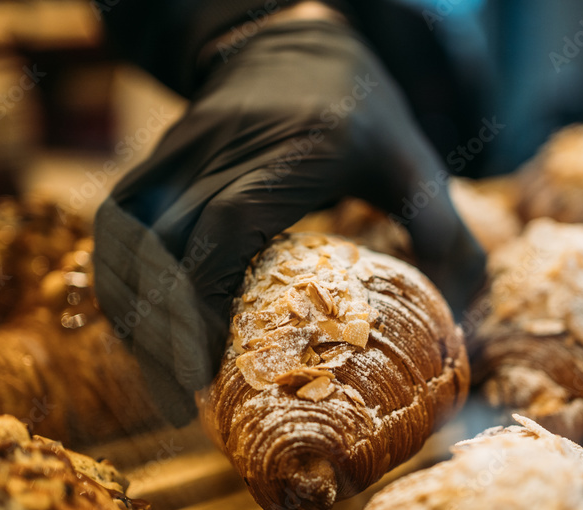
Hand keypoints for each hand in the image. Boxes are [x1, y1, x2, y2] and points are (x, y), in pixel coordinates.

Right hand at [94, 11, 484, 424]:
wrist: (303, 40)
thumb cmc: (367, 115)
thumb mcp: (418, 165)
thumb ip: (449, 236)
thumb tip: (465, 321)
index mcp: (301, 147)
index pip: (229, 222)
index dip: (209, 297)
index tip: (213, 365)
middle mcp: (229, 142)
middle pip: (169, 240)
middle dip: (165, 326)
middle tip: (183, 396)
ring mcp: (186, 144)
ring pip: (130, 233)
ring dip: (133, 307)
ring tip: (157, 373)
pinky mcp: (161, 151)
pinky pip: (118, 219)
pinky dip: (118, 276)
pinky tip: (139, 325)